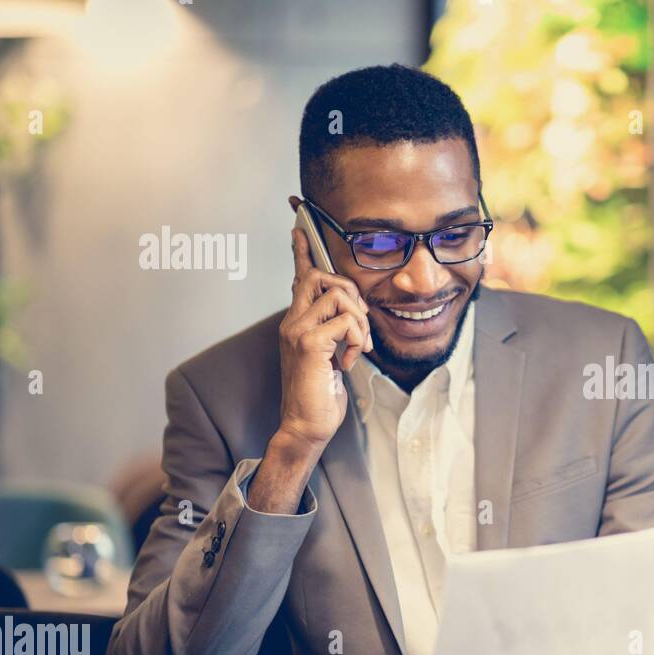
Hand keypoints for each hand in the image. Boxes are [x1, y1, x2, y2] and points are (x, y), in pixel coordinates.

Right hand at [275, 225, 372, 452]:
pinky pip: (345, 322)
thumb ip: (335, 331)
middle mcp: (292, 320)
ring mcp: (297, 330)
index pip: (299, 277)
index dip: (302, 252)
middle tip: (360, 326)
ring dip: (360, 321)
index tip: (300, 229)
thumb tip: (352, 315)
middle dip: (353, 294)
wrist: (307, 425)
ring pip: (339, 295)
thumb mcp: (332, 355)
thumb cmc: (321, 393)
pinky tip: (349, 360)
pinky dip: (356, 340)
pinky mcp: (309, 344)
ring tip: (357, 348)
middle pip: (323, 277)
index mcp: (297, 320)